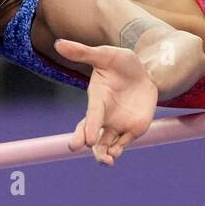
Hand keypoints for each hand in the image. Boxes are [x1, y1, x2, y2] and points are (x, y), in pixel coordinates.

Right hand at [56, 39, 158, 165]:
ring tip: (107, 162)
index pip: (92, 116)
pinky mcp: (133, 129)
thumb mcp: (105, 55)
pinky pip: (124, 143)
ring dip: (105, 154)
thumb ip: (84, 53)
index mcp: (97, 99)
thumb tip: (59, 43)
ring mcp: (118, 124)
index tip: (86, 141)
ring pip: (107, 145)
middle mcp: (104, 116)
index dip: (90, 127)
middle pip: (94, 136)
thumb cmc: (121, 63)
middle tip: (88, 151)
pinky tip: (116, 154)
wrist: (145, 72)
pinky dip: (119, 149)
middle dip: (91, 145)